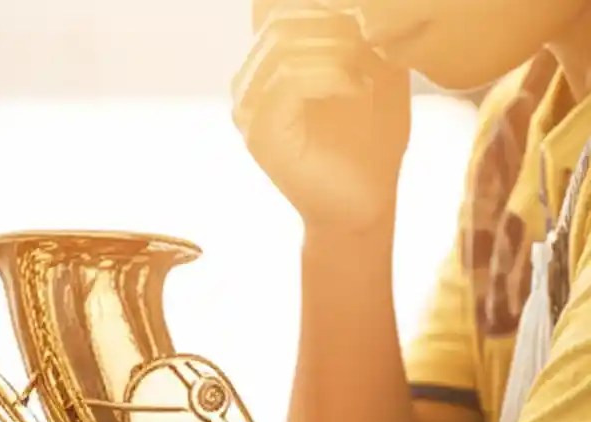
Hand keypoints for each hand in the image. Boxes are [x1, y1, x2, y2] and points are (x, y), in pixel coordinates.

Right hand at [233, 0, 410, 235]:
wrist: (365, 201)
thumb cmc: (372, 137)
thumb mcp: (375, 66)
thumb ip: (359, 27)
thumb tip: (354, 2)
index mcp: (268, 63)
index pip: (275, 8)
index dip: (320, 7)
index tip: (363, 24)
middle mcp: (249, 82)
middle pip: (279, 19)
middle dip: (333, 21)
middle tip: (371, 44)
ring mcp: (248, 108)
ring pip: (283, 46)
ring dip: (335, 49)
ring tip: (367, 71)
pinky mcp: (259, 134)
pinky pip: (286, 81)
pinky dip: (329, 75)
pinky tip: (356, 88)